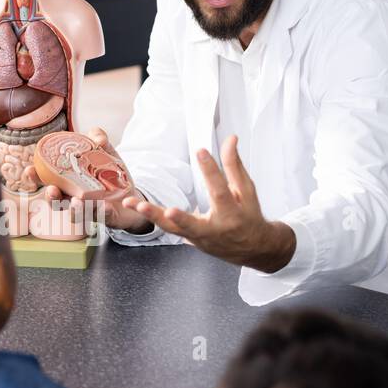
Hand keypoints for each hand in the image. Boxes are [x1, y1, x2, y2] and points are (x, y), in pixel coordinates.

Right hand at [42, 128, 152, 232]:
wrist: (133, 196)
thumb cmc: (111, 174)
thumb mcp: (106, 153)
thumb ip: (99, 141)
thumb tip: (97, 137)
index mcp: (68, 182)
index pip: (47, 180)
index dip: (36, 177)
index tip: (29, 170)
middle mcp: (73, 198)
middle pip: (56, 202)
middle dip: (51, 197)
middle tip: (52, 190)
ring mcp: (88, 210)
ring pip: (76, 214)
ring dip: (73, 209)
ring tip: (76, 201)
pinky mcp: (105, 218)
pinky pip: (102, 216)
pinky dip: (102, 212)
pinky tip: (104, 206)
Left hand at [121, 134, 295, 269]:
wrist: (253, 249)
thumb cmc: (249, 216)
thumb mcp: (246, 191)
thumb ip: (234, 165)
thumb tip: (230, 139)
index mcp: (232, 215)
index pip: (220, 190)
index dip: (211, 170)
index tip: (201, 151)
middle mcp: (215, 230)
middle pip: (193, 224)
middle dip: (179, 218)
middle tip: (167, 210)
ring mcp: (199, 239)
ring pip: (174, 230)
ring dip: (153, 217)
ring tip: (136, 204)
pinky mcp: (189, 241)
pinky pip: (169, 230)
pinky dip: (153, 219)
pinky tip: (135, 206)